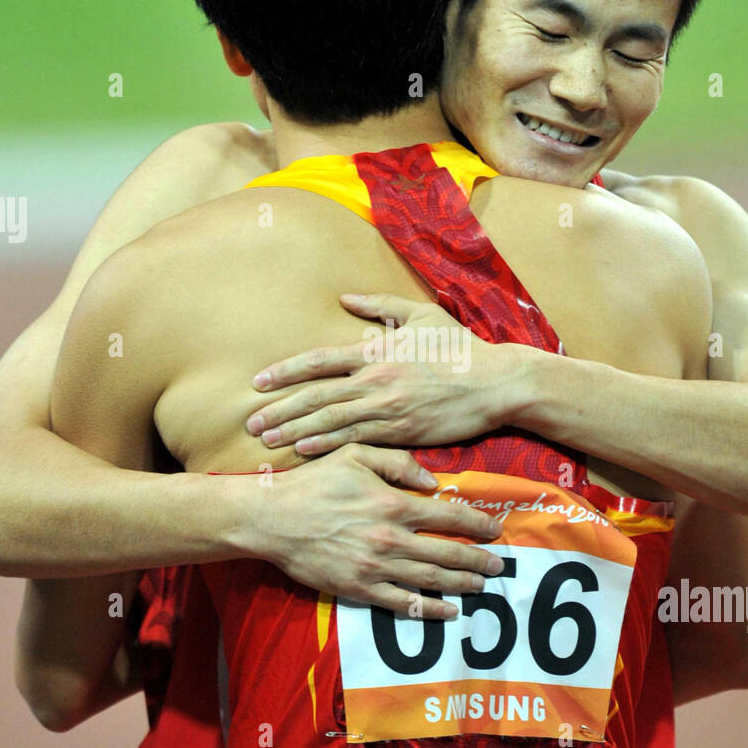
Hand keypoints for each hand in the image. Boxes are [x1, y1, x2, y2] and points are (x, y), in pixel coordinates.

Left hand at [247, 293, 510, 453]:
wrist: (497, 383)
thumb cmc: (461, 349)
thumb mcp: (422, 316)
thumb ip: (381, 305)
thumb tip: (346, 296)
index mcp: (377, 351)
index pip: (319, 361)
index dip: (285, 372)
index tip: (258, 382)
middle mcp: (376, 379)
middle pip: (316, 395)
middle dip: (279, 409)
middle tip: (250, 422)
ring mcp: (388, 408)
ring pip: (330, 420)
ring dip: (295, 431)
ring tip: (267, 441)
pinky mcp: (402, 432)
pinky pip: (356, 439)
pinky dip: (328, 444)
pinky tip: (305, 450)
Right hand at [252, 443, 506, 619]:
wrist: (272, 518)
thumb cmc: (314, 482)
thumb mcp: (355, 454)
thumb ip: (398, 462)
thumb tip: (433, 481)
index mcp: (394, 505)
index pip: (449, 517)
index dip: (477, 524)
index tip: (494, 529)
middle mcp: (391, 539)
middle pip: (448, 553)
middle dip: (478, 560)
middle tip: (498, 564)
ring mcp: (376, 568)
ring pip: (431, 580)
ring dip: (462, 584)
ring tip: (482, 585)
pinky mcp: (360, 589)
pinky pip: (404, 604)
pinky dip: (431, 609)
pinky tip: (450, 611)